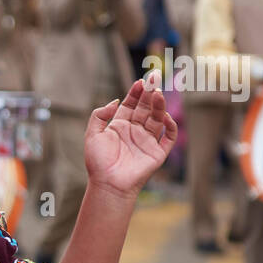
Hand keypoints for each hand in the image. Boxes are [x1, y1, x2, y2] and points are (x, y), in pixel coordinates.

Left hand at [84, 72, 177, 196]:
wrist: (108, 183)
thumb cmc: (98, 162)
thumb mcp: (92, 134)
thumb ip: (100, 115)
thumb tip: (116, 101)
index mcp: (120, 126)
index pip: (131, 105)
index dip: (135, 93)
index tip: (140, 81)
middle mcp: (135, 131)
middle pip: (145, 108)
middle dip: (149, 93)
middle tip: (154, 79)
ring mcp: (147, 140)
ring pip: (157, 118)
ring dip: (159, 105)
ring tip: (158, 93)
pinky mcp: (158, 152)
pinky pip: (168, 136)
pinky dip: (170, 125)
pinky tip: (165, 116)